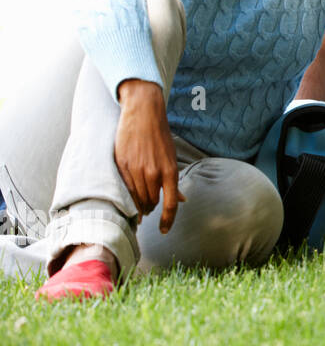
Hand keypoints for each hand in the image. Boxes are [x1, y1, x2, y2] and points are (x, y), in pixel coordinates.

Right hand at [115, 79, 185, 232]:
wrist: (143, 114)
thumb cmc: (160, 137)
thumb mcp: (171, 158)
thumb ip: (174, 181)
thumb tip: (182, 200)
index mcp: (170, 171)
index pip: (171, 204)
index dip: (168, 220)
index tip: (164, 231)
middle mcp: (153, 173)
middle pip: (151, 203)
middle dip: (150, 210)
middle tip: (148, 214)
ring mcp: (136, 170)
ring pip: (136, 198)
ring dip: (138, 205)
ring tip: (138, 208)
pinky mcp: (122, 165)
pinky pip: (125, 189)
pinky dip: (127, 197)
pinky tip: (128, 200)